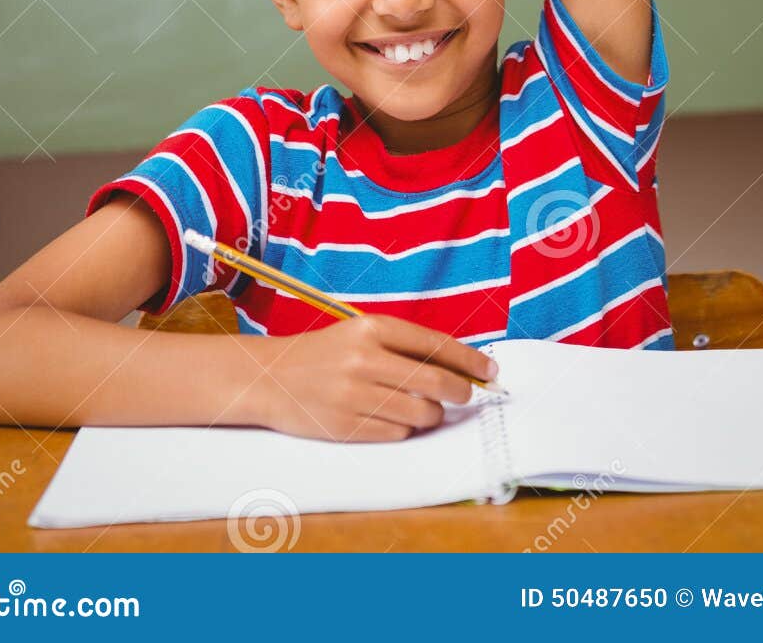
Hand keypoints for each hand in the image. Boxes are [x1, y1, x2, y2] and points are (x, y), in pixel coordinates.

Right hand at [250, 313, 498, 441]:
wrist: (272, 378)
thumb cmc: (325, 354)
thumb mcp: (361, 334)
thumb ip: (404, 347)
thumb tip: (458, 367)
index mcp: (372, 328)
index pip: (435, 344)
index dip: (469, 360)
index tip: (490, 370)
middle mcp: (365, 359)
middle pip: (435, 382)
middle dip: (460, 391)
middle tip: (466, 395)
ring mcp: (355, 395)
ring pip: (421, 413)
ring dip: (432, 415)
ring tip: (424, 409)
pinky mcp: (347, 426)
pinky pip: (398, 434)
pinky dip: (405, 430)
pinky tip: (394, 420)